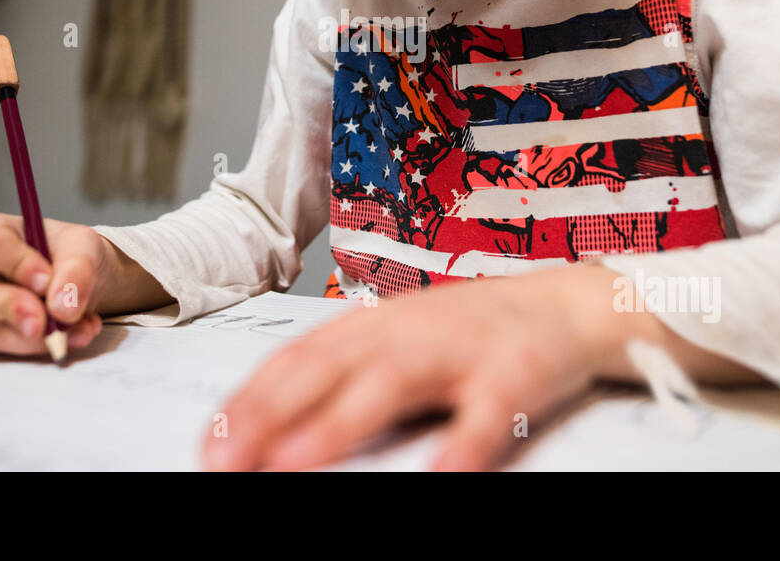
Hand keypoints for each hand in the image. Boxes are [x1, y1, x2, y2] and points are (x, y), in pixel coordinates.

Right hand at [0, 212, 112, 356]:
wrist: (76, 282)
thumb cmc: (67, 252)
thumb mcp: (83, 246)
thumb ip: (77, 268)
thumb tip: (62, 306)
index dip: (19, 264)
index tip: (48, 280)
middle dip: (9, 309)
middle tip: (46, 320)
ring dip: (38, 337)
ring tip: (78, 326)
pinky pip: (6, 352)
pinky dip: (45, 347)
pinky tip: (74, 333)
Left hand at [201, 262, 619, 470]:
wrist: (572, 303)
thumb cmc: (475, 334)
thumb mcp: (403, 343)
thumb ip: (349, 376)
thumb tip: (277, 431)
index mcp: (374, 326)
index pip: (295, 359)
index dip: (247, 402)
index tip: (207, 447)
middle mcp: (407, 329)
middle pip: (327, 368)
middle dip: (269, 414)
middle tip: (223, 463)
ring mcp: (461, 347)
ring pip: (392, 381)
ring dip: (338, 422)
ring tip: (291, 463)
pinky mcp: (517, 371)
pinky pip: (489, 409)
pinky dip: (464, 441)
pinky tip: (440, 476)